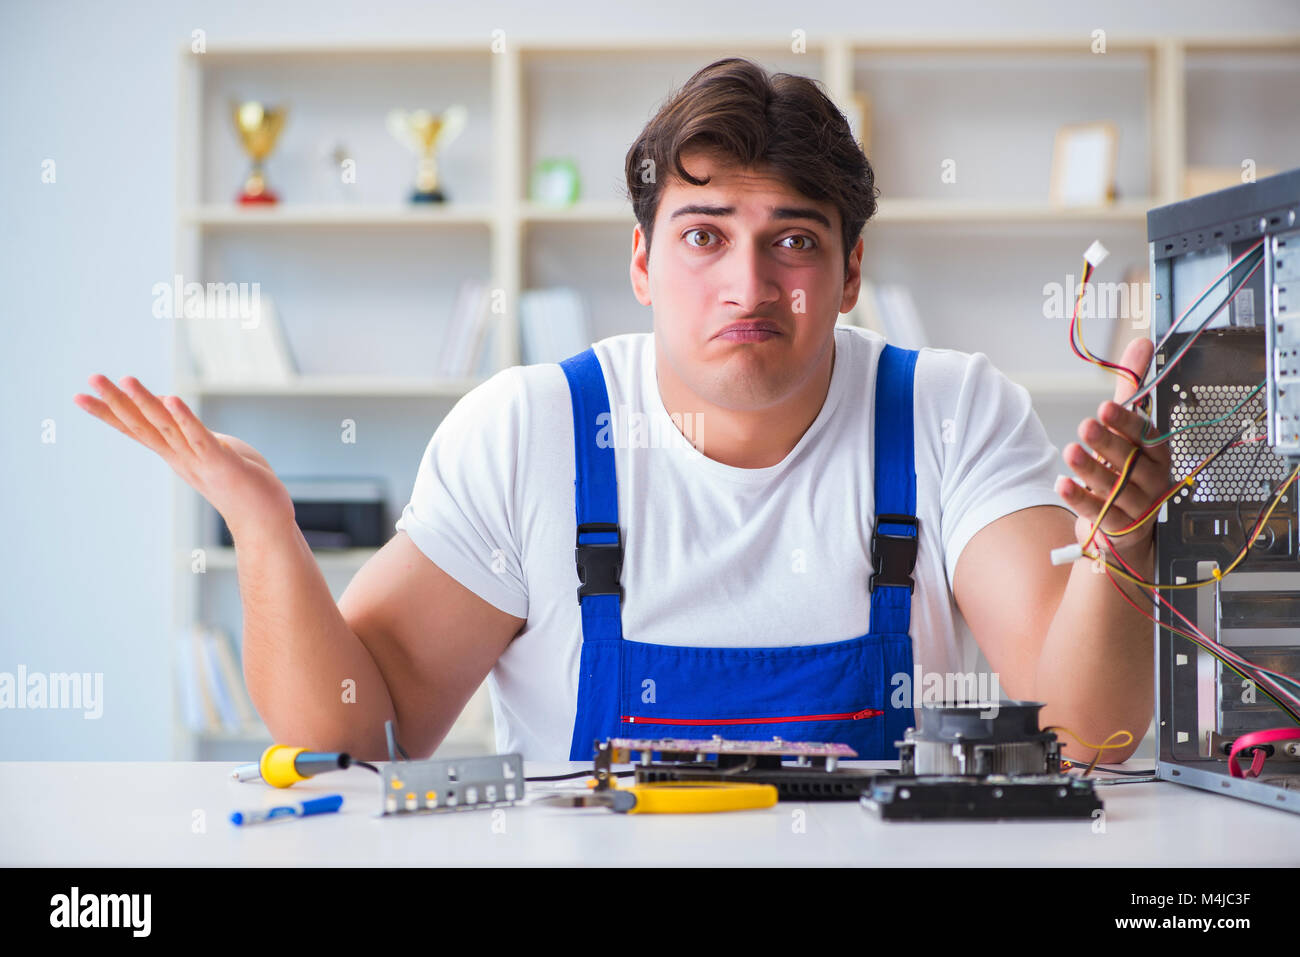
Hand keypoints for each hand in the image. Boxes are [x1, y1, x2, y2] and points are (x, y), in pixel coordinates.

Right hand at [74, 375, 294, 538]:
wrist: (265, 523)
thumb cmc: (246, 484)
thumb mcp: (215, 448)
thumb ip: (194, 430)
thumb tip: (172, 405)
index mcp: (177, 453)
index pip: (138, 429)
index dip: (111, 412)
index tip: (81, 395)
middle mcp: (181, 458)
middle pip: (143, 426)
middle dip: (116, 402)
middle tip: (90, 379)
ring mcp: (199, 462)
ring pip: (166, 428)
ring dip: (146, 404)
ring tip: (125, 380)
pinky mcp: (222, 464)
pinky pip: (201, 438)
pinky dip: (186, 419)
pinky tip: (172, 399)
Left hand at [1055, 337, 1171, 568]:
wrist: (1126, 526)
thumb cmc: (1127, 469)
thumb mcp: (1127, 429)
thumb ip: (1132, 389)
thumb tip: (1141, 342)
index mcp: (1157, 453)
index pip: (1147, 435)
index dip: (1127, 422)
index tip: (1104, 407)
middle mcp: (1151, 479)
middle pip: (1130, 460)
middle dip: (1107, 442)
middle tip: (1085, 426)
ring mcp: (1137, 506)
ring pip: (1115, 487)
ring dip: (1091, 469)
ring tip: (1070, 453)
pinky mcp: (1118, 528)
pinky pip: (1100, 513)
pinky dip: (1080, 498)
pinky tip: (1062, 483)